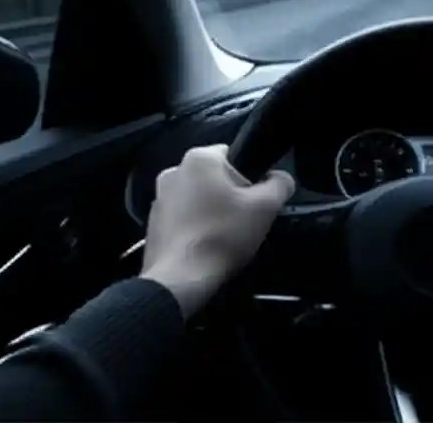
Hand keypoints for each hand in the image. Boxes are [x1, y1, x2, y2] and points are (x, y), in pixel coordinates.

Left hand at [141, 144, 294, 318]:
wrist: (180, 279)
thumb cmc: (224, 235)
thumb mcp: (265, 208)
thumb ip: (280, 184)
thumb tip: (280, 178)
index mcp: (199, 158)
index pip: (233, 154)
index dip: (250, 176)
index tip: (256, 200)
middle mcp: (173, 170)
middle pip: (214, 177)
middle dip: (229, 194)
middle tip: (244, 220)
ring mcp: (158, 197)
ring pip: (197, 197)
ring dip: (210, 210)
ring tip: (223, 236)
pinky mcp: (152, 222)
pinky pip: (182, 217)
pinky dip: (194, 226)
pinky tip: (204, 246)